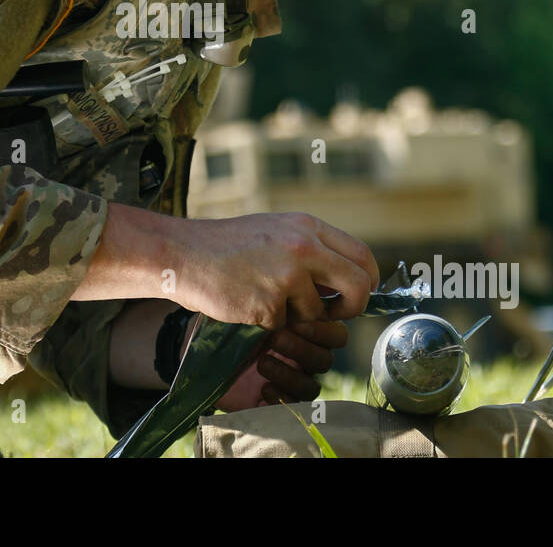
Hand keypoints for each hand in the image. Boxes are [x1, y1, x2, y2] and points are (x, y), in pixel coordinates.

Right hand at [174, 212, 378, 328]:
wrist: (185, 254)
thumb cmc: (229, 244)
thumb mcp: (277, 231)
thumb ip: (312, 248)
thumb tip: (347, 278)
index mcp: (308, 227)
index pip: (362, 255)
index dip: (367, 280)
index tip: (359, 293)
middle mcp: (303, 248)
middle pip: (358, 286)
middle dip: (352, 306)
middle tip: (334, 313)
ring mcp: (287, 277)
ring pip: (317, 312)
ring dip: (296, 315)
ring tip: (264, 295)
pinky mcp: (269, 304)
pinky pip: (284, 325)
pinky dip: (268, 321)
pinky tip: (247, 301)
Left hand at [216, 318, 348, 411]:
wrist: (202, 344)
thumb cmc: (230, 317)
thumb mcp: (254, 306)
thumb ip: (278, 305)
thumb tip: (290, 309)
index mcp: (305, 331)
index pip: (337, 335)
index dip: (322, 331)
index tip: (295, 318)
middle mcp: (302, 357)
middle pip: (325, 360)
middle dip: (301, 349)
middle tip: (273, 337)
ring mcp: (290, 380)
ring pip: (312, 386)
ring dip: (289, 374)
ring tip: (261, 362)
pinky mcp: (275, 400)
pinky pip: (294, 408)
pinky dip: (282, 398)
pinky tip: (262, 388)